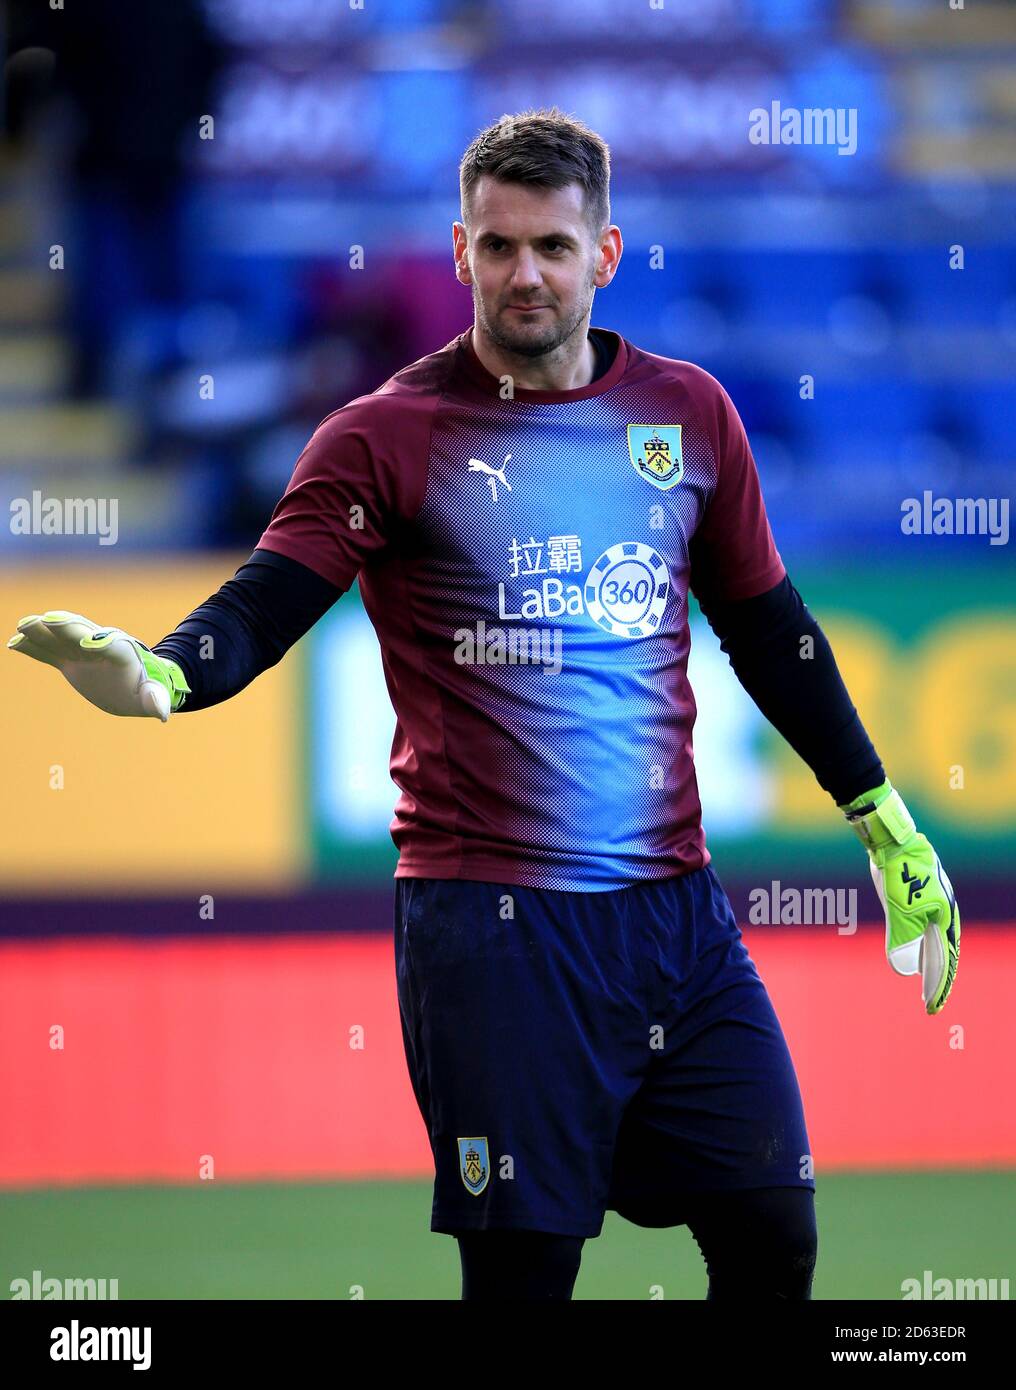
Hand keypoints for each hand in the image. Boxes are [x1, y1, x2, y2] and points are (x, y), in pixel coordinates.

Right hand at [7, 610, 189, 720]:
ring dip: (42, 632)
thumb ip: (156, 700)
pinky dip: (33, 647)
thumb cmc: (148, 690)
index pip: (111, 645)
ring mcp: (82, 651)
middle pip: (81, 634)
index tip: (87, 643)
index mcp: (122, 654)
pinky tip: (14, 643)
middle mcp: (99, 647)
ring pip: (60, 638)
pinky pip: (49, 652)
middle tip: (46, 620)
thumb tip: (163, 714)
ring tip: (23, 626)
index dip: (100, 643)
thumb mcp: (154, 696)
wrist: (135, 684)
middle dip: (65, 628)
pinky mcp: (70, 660)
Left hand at [840, 780, 959, 1014]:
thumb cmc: (900, 875)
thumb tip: (902, 970)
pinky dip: (918, 950)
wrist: (892, 844)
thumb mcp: (901, 910)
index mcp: (944, 918)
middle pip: (942, 955)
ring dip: (928, 967)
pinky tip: (911, 960)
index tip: (932, 1007)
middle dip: (937, 981)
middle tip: (931, 1005)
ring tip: (925, 988)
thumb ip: (903, 940)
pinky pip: (920, 933)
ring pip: (932, 945)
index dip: (938, 985)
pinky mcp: (914, 904)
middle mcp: (941, 915)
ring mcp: (929, 909)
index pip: (944, 960)